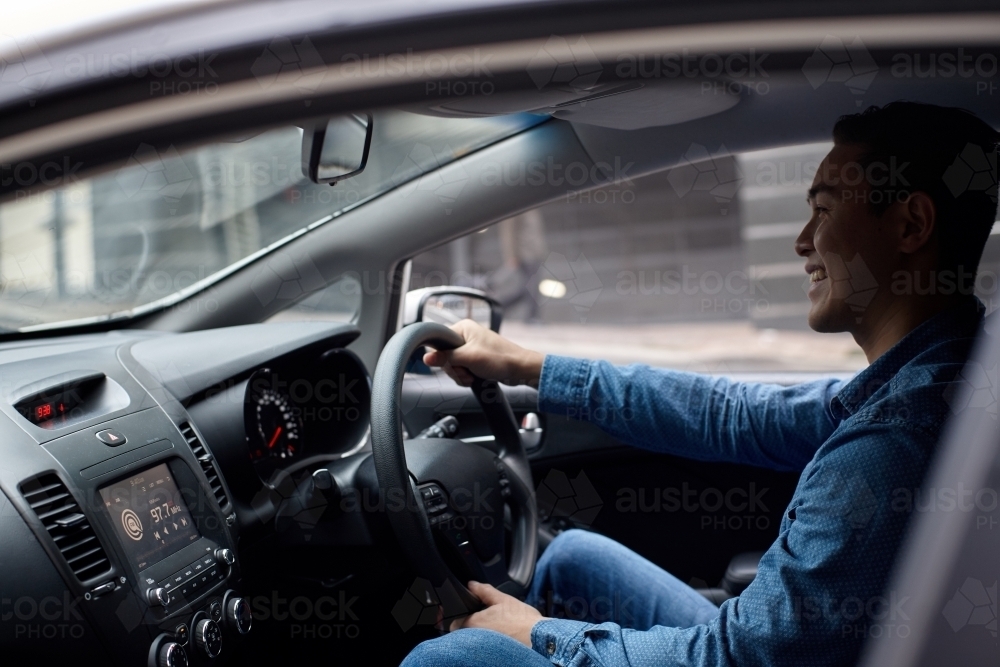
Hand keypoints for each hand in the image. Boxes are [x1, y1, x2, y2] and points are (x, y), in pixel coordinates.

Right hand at [423, 320, 544, 387]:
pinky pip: (461, 370)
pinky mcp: (474, 359)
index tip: (452, 364)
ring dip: (460, 375)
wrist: (520, 370)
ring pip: (452, 365)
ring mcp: (470, 348)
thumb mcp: (469, 358)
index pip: (439, 342)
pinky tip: (475, 378)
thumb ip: (446, 358)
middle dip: (454, 369)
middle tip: (467, 372)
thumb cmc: (500, 359)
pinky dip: (466, 377)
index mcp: (463, 328)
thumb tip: (426, 357)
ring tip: (473, 375)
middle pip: (444, 356)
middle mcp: (465, 336)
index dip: (443, 356)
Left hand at [449, 581, 543, 646]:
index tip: (469, 613)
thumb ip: (484, 591)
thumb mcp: (503, 599)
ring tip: (496, 630)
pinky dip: (488, 645)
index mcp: (474, 624)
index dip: (461, 617)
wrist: (539, 639)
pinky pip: (483, 651)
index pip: (455, 623)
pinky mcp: (492, 658)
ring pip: (474, 643)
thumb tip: (472, 585)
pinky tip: (501, 639)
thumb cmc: (522, 621)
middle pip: (463, 634)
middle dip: (470, 627)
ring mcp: (482, 650)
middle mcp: (474, 640)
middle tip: (485, 620)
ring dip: (479, 637)